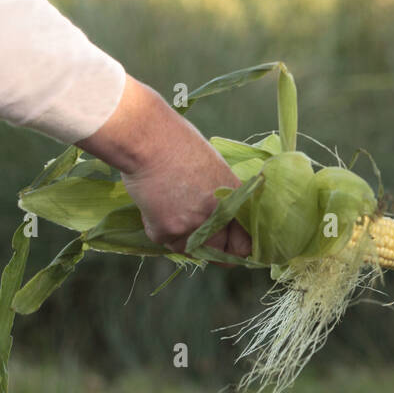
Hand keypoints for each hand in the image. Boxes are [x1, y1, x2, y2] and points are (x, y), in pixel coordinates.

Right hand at [75, 75, 251, 257]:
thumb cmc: (179, 144)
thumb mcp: (215, 170)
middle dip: (205, 245)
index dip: (235, 249)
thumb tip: (222, 223)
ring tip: (170, 203)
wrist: (148, 139)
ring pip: (187, 248)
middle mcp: (219, 216)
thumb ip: (222, 199)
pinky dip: (156, 225)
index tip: (227, 248)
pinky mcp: (167, 230)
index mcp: (237, 199)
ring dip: (178, 235)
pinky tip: (154, 200)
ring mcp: (193, 225)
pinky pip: (163, 240)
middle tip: (190, 225)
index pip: (244, 244)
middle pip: (217, 253)